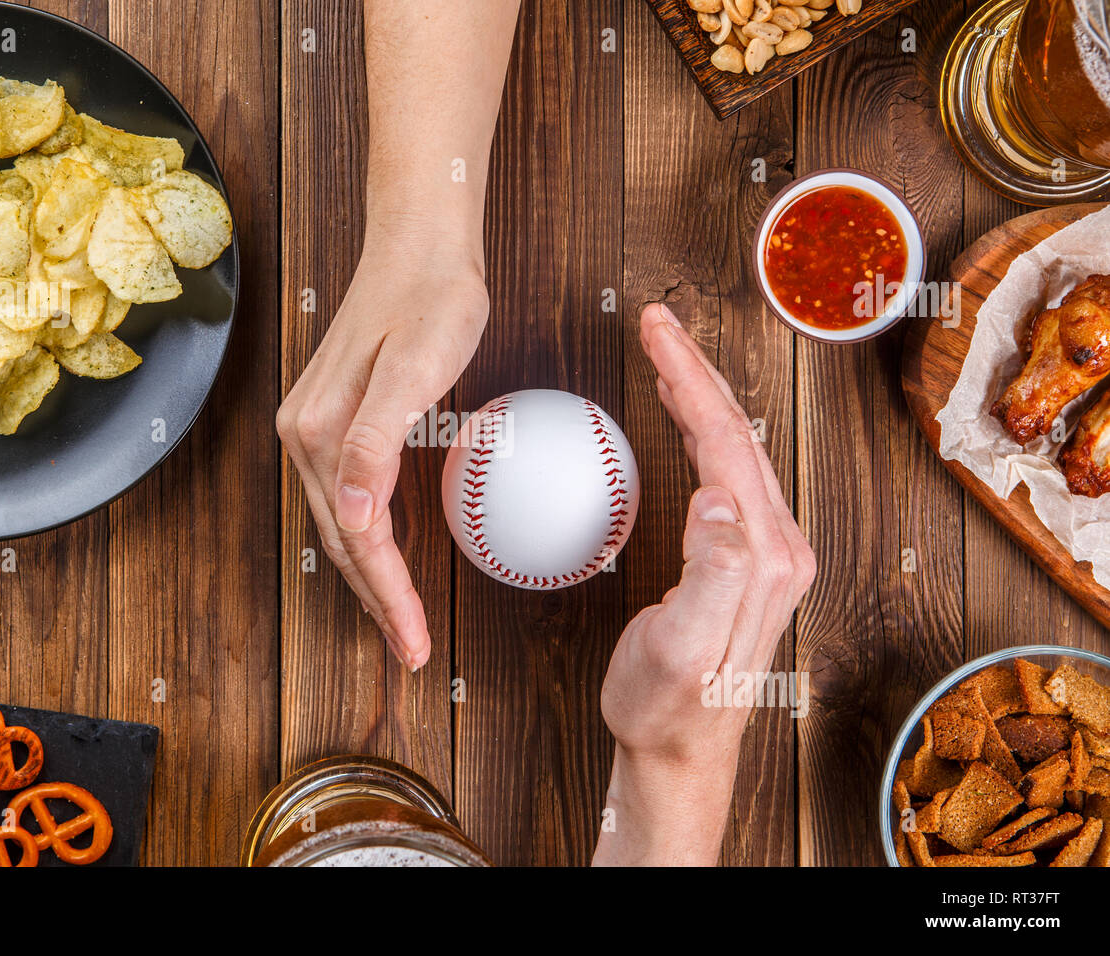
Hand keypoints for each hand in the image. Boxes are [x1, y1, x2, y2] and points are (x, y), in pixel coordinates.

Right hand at [276, 229, 488, 669]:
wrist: (421, 243)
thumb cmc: (430, 300)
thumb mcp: (414, 371)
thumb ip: (377, 443)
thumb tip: (350, 517)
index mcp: (322, 432)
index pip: (358, 538)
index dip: (389, 595)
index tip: (416, 643)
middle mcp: (306, 435)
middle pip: (343, 541)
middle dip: (378, 600)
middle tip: (411, 649)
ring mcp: (316, 426)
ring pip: (342, 524)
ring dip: (371, 576)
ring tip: (400, 619)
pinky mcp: (335, 417)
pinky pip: (348, 496)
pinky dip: (369, 537)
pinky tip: (387, 552)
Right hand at [593, 302, 814, 865]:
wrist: (679, 752)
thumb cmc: (668, 707)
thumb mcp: (682, 649)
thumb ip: (710, 574)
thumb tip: (719, 500)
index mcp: (763, 556)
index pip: (727, 444)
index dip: (689, 382)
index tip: (655, 334)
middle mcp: (778, 547)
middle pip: (740, 433)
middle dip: (696, 370)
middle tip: (655, 323)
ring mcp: (768, 553)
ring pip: (740, 448)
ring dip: (703, 393)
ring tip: (667, 355)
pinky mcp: (750, 561)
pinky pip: (732, 474)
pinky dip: (706, 431)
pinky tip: (687, 420)